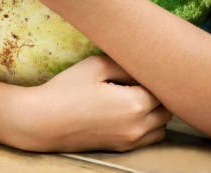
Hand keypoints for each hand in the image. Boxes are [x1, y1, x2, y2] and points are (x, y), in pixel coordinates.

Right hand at [11, 55, 171, 152]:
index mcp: (135, 103)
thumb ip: (127, 64)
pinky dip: (149, 124)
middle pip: (167, 108)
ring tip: (136, 93)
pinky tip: (129, 109)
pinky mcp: (121, 147)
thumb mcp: (97, 65)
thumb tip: (145, 63)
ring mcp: (130, 140)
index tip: (146, 63)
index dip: (156, 74)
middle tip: (141, 77)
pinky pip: (150, 137)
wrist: (43, 122)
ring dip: (156, 110)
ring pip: (162, 125)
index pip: (163, 87)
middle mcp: (138, 126)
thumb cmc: (67, 89)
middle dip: (159, 92)